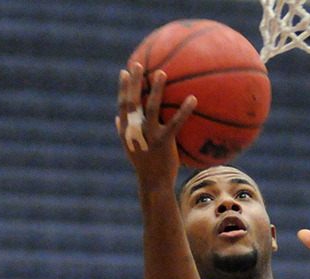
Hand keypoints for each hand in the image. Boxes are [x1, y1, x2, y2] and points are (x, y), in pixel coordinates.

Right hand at [116, 62, 196, 190]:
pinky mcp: (164, 142)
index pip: (122, 105)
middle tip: (138, 64)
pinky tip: (193, 98)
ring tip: (162, 73)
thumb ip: (122, 131)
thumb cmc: (143, 165)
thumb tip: (116, 117)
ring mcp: (149, 135)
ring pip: (151, 107)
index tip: (125, 72)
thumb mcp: (130, 148)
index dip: (123, 88)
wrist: (153, 183)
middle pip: (132, 101)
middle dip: (135, 82)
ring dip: (156, 89)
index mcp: (127, 130)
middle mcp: (135, 130)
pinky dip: (184, 110)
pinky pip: (175, 123)